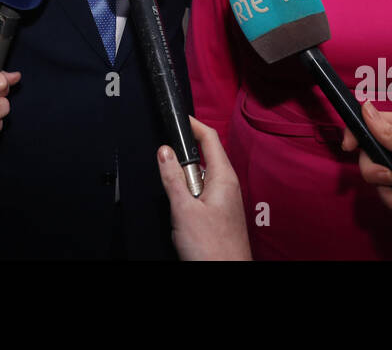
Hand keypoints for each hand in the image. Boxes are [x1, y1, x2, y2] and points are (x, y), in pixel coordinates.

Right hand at [157, 117, 250, 260]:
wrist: (226, 274)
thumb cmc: (212, 249)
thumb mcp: (184, 209)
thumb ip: (173, 178)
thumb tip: (164, 151)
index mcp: (223, 177)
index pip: (210, 138)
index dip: (193, 124)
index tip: (177, 117)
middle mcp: (227, 186)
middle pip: (202, 158)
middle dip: (183, 159)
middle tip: (166, 163)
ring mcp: (224, 201)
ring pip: (199, 180)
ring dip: (184, 183)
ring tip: (175, 199)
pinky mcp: (218, 215)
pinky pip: (200, 197)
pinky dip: (187, 198)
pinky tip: (181, 213)